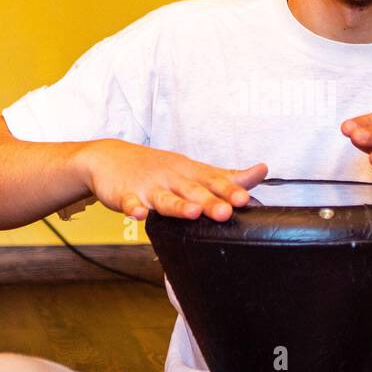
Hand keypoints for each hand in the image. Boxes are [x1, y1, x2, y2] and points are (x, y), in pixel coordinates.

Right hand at [78, 139, 268, 221]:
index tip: (246, 200)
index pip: (214, 181)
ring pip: (166, 198)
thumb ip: (228, 176)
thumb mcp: (193, 169)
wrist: (110, 158)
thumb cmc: (158, 168)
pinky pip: (130, 203)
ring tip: (192, 212)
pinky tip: (139, 214)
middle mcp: (173, 178)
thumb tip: (262, 171)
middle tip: (226, 211)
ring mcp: (149, 186)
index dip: (230, 191)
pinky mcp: (126, 195)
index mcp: (191, 173)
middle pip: (194, 191)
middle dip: (210, 201)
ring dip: (179, 206)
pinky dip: (134, 208)